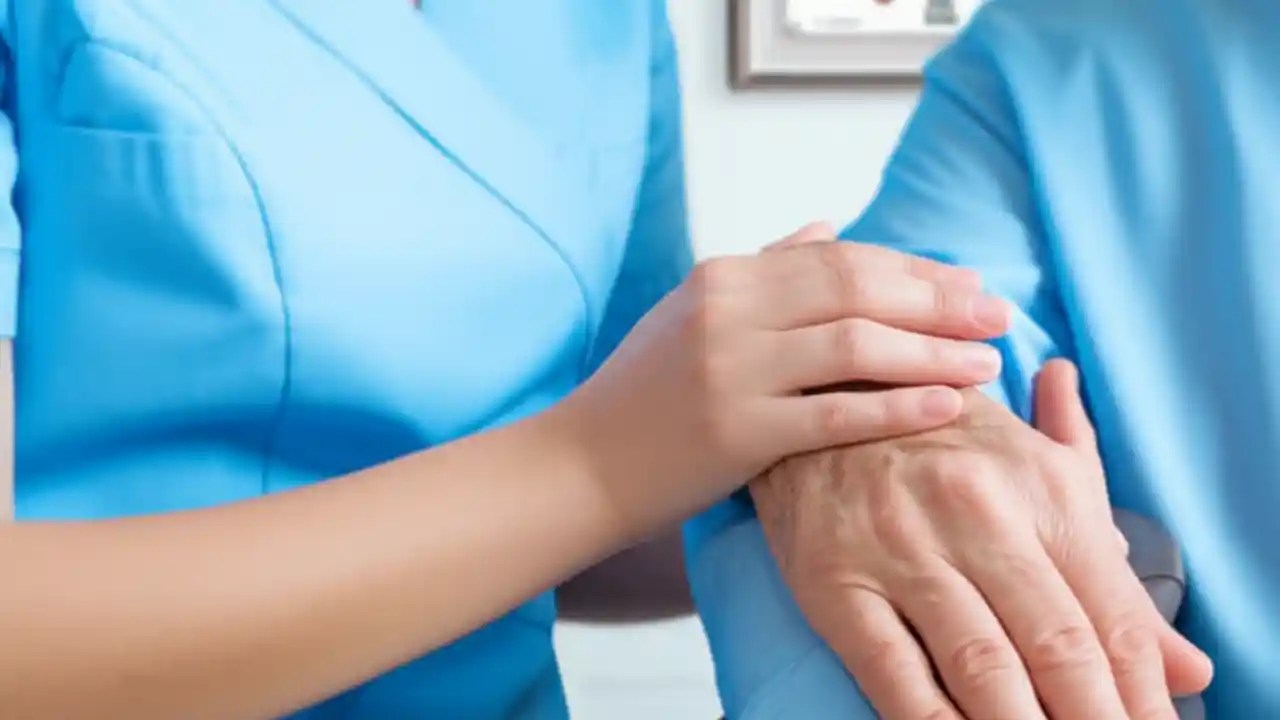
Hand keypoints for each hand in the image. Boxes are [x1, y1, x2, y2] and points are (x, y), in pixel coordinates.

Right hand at [559, 222, 1009, 535]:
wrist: (583, 464)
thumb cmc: (645, 393)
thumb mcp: (693, 312)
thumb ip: (765, 267)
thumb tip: (827, 227)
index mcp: (724, 278)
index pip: (840, 257)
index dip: (914, 268)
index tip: (968, 282)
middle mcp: (728, 311)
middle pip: (858, 288)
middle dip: (938, 299)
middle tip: (997, 314)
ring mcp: (731, 369)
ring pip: (856, 345)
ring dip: (932, 351)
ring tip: (987, 362)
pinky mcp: (738, 431)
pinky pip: (836, 413)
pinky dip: (898, 406)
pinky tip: (947, 405)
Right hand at [752, 360, 1212, 719]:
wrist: (828, 401)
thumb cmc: (948, 446)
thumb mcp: (1044, 484)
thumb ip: (1115, 575)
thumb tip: (1187, 669)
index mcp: (1042, 488)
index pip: (1111, 615)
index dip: (1143, 694)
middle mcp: (977, 512)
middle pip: (1059, 644)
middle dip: (1096, 719)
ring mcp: (901, 547)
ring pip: (982, 664)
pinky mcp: (836, 579)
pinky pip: (894, 669)